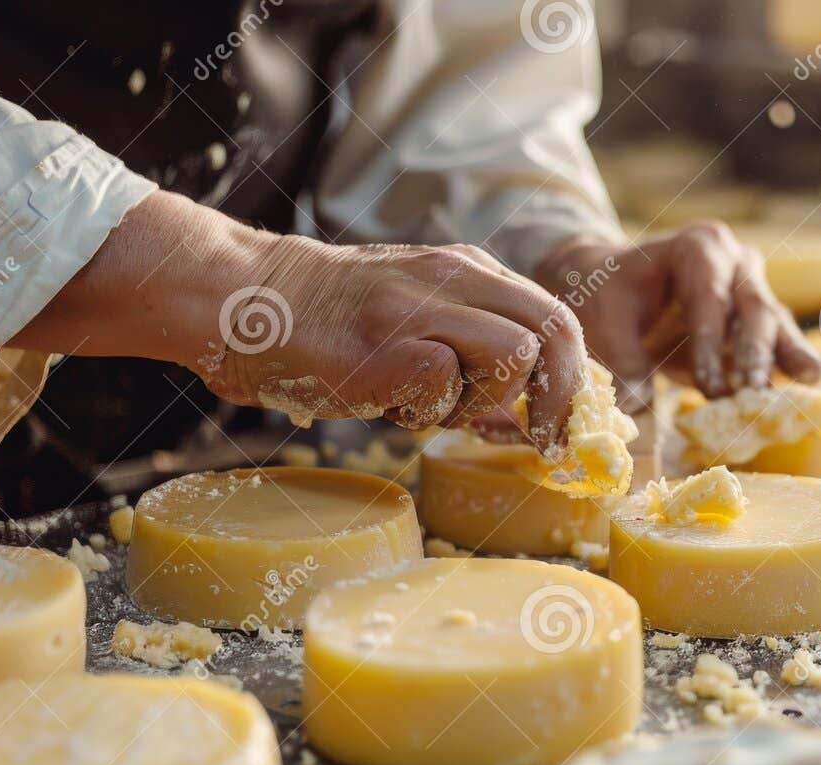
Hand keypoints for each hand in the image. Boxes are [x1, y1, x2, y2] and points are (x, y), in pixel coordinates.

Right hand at [14, 192, 586, 452]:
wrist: (247, 299)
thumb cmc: (336, 324)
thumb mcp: (419, 313)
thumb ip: (476, 346)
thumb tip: (534, 412)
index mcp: (469, 269)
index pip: (556, 318)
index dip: (573, 378)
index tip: (560, 425)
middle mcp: (454, 276)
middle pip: (555, 331)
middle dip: (559, 397)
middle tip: (538, 440)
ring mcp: (420, 307)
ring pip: (513, 356)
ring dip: (484, 400)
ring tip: (427, 405)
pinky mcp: (386, 345)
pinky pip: (448, 387)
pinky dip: (426, 412)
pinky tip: (386, 404)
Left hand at [536, 221, 820, 405]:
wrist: (613, 283)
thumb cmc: (608, 296)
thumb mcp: (604, 322)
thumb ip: (623, 363)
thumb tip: (634, 412)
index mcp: (698, 248)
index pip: (710, 297)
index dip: (712, 343)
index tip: (711, 385)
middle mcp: (735, 262)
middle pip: (755, 308)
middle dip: (758, 354)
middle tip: (758, 392)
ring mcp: (753, 290)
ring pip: (776, 326)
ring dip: (793, 360)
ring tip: (817, 385)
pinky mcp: (759, 321)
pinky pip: (786, 342)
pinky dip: (811, 363)